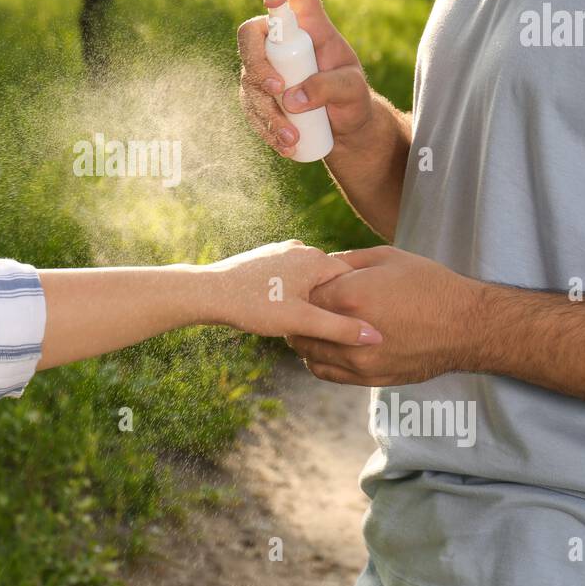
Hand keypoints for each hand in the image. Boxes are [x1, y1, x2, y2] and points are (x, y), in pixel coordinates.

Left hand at [208, 240, 382, 345]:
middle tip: (330, 331)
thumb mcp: (302, 322)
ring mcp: (282, 252)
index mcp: (316, 259)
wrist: (208, 292)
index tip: (358, 327)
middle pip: (331, 281)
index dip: (358, 305)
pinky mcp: (266, 259)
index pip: (353, 281)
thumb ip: (340, 329)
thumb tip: (376, 336)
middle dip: (332, 305)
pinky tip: (283, 312)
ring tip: (303, 324)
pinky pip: (290, 278)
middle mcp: (302, 249)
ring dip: (310, 302)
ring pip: (309, 281)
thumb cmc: (255, 305)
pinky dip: (292, 295)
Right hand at [238, 0, 374, 159]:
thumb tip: (292, 98)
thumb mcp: (353, 91)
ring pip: (248, 78)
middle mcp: (282, 41)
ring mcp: (265, 67)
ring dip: (266, 110)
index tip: (272, 0)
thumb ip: (330, 87)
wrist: (343, 128)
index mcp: (312, 25)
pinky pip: (249, 107)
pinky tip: (285, 144)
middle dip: (257, 63)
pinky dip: (265, 128)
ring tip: (292, 137)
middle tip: (277, 89)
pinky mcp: (257, 94)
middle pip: (250, 34)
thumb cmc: (352, 98)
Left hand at [288, 245, 483, 385]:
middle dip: (298, 315)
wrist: (466, 325)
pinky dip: (318, 359)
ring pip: (308, 353)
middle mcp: (349, 334)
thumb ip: (346, 261)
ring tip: (313, 325)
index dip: (302, 288)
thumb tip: (320, 266)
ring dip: (306, 338)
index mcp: (350, 298)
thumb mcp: (386, 258)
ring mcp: (359, 361)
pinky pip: (326, 372)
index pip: (303, 295)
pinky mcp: (370, 378)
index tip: (304, 284)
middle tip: (301, 306)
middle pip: (300, 327)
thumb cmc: (429, 285)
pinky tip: (326, 345)